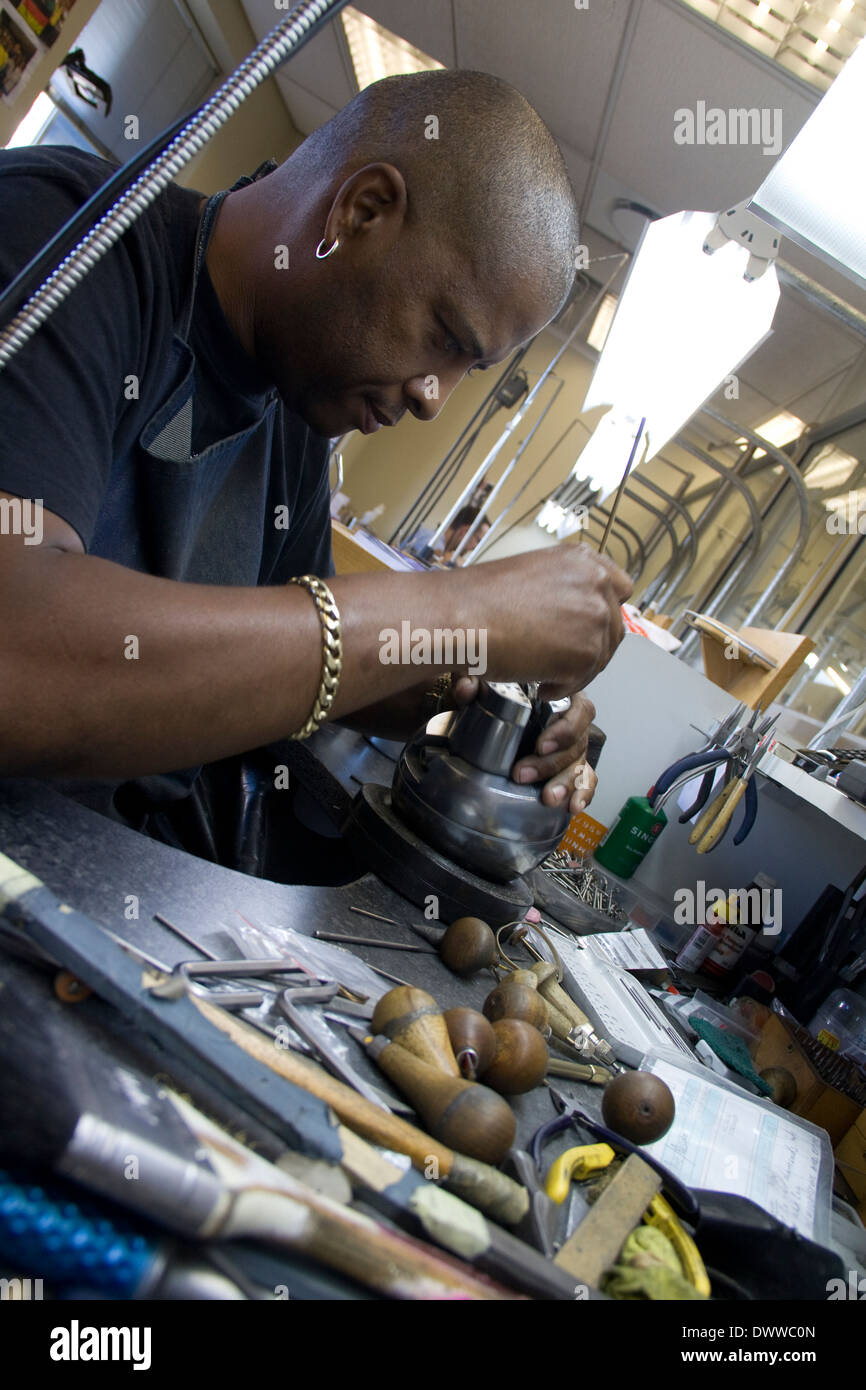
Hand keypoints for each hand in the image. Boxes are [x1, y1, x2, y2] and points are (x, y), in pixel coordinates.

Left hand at [451, 680, 598, 815]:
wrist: (494, 713)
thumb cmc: (500, 693)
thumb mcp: (484, 681)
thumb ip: (472, 681)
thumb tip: (465, 690)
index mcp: (563, 694)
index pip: (579, 709)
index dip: (565, 729)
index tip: (541, 746)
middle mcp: (573, 720)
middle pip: (577, 742)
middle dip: (551, 764)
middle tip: (523, 774)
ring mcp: (574, 745)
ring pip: (580, 764)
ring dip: (565, 784)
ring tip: (547, 798)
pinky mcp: (571, 765)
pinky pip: (585, 780)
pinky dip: (581, 793)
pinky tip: (572, 807)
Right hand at [473, 545, 631, 692]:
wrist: (461, 617)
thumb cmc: (478, 599)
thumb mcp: (530, 574)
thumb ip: (562, 588)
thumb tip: (571, 615)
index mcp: (583, 560)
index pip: (620, 587)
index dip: (601, 611)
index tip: (584, 627)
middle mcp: (596, 583)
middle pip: (612, 627)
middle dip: (589, 645)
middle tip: (558, 656)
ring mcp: (595, 618)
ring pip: (600, 656)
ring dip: (575, 668)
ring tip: (541, 671)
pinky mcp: (587, 653)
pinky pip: (583, 679)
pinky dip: (561, 686)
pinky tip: (538, 683)